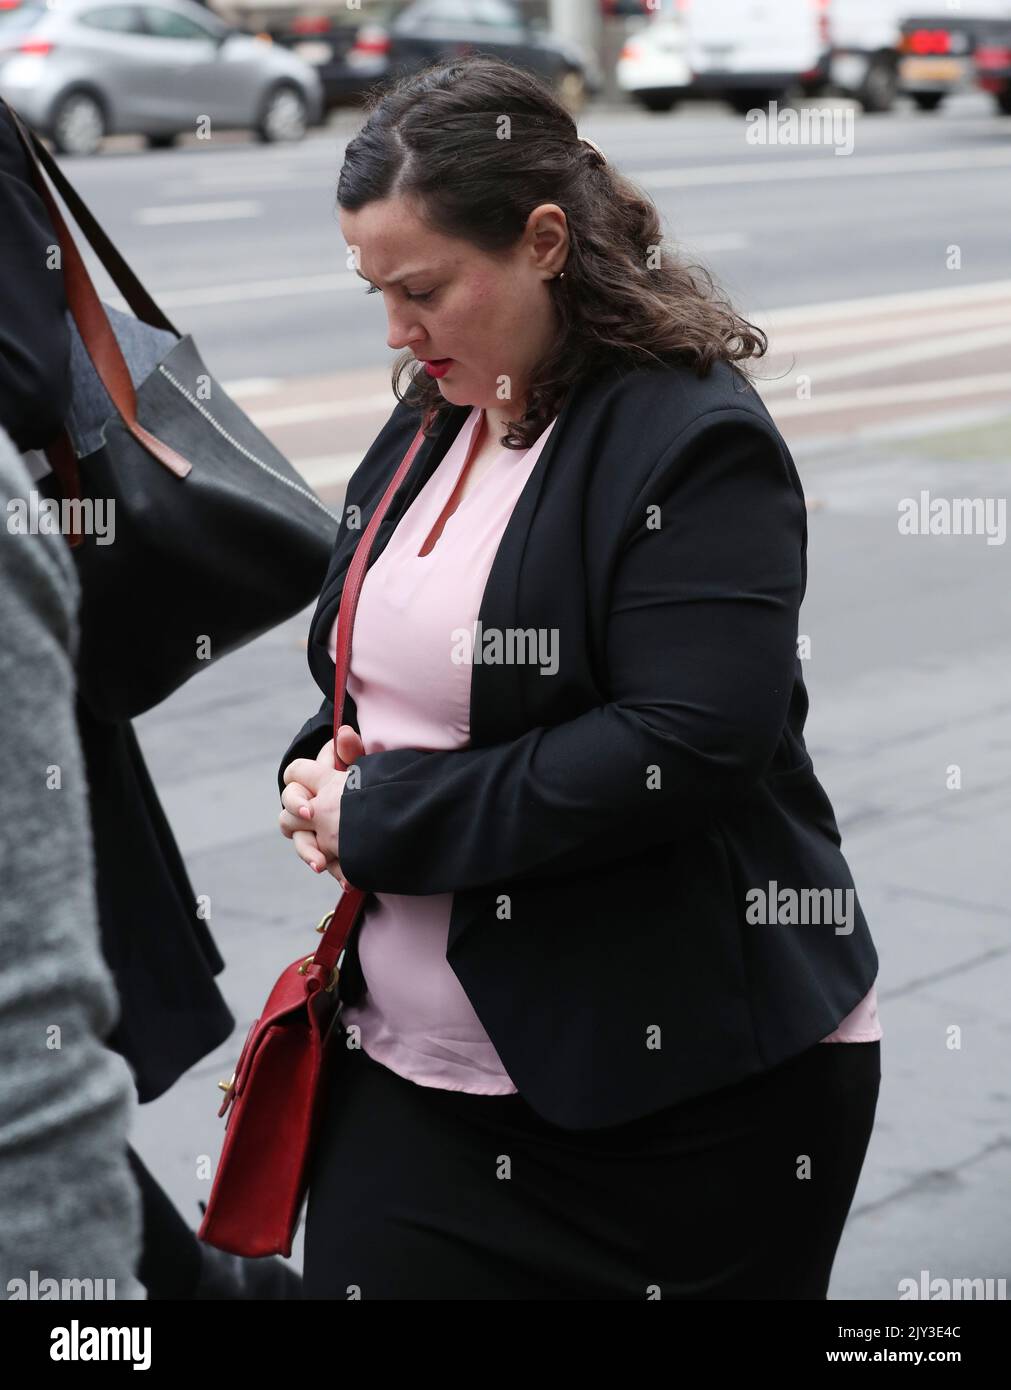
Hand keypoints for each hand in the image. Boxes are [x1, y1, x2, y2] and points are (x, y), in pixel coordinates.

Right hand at [279, 725, 364, 886]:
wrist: (377, 800)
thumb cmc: (362, 775)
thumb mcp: (359, 764)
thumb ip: (351, 751)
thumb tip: (345, 733)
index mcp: (314, 779)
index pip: (294, 780)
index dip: (298, 796)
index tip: (310, 811)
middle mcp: (308, 805)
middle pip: (289, 818)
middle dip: (300, 830)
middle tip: (315, 842)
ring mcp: (316, 828)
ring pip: (303, 843)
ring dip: (310, 854)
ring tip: (322, 866)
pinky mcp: (330, 846)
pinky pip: (324, 860)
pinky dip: (335, 870)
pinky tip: (347, 880)